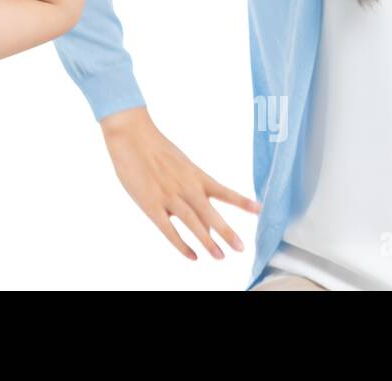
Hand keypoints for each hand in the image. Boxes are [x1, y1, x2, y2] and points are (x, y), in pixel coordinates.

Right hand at [100, 106, 259, 262]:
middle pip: (210, 213)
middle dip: (227, 232)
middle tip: (241, 248)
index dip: (242, 201)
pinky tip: (192, 256)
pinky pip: (168, 230)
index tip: (259, 209)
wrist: (131, 135)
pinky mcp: (151, 205)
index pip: (223, 191)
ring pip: (193, 224)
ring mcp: (168, 197)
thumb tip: (201, 212)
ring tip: (220, 256)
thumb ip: (190, 186)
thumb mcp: (179, 163)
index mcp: (195, 175)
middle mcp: (186, 187)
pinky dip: (181, 245)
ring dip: (208, 241)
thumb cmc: (154, 147)